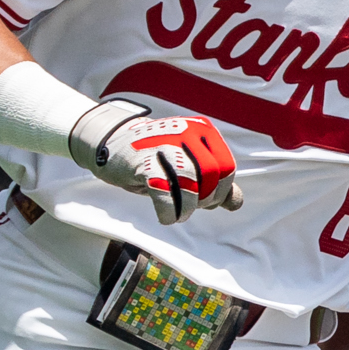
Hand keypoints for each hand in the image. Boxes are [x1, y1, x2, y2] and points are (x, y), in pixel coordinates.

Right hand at [68, 100, 239, 221]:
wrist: (112, 144)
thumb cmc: (156, 159)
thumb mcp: (188, 167)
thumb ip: (214, 183)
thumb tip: (236, 203)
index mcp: (202, 131)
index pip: (227, 167)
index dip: (222, 191)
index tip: (207, 203)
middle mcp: (185, 132)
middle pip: (212, 174)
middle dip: (206, 199)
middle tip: (191, 209)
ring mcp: (163, 144)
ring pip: (191, 181)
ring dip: (188, 208)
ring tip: (180, 215)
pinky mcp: (142, 161)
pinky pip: (164, 192)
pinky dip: (169, 211)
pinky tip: (167, 218)